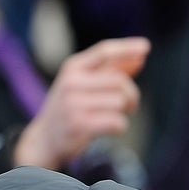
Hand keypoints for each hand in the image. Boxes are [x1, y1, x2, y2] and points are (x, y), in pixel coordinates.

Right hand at [15, 37, 149, 170]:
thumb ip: (108, 71)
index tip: (145, 48)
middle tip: (131, 104)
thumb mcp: (81, 85)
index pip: (103, 52)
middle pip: (119, 81)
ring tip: (117, 116)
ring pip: (119, 102)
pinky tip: (113, 128)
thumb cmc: (67, 110)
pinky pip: (116, 121)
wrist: (43, 141)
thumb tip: (140, 58)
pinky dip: (120, 126)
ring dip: (125, 111)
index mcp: (71, 69)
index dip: (126, 48)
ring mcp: (73, 104)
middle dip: (131, 93)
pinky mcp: (79, 125)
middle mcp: (71, 83)